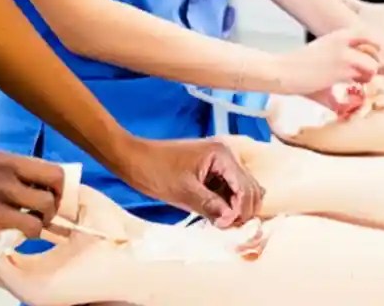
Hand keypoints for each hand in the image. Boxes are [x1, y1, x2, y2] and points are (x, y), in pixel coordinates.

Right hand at [0, 153, 63, 240]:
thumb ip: (5, 178)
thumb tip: (27, 192)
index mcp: (4, 158)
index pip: (49, 166)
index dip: (57, 186)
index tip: (52, 199)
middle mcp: (8, 169)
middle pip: (57, 180)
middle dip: (59, 199)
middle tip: (46, 213)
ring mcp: (2, 190)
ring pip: (47, 204)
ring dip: (44, 219)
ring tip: (30, 225)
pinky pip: (31, 225)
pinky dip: (32, 232)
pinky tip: (18, 233)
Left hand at [119, 137, 263, 228]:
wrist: (133, 159)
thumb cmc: (155, 170)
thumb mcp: (183, 192)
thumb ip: (210, 206)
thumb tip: (230, 222)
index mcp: (222, 155)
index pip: (245, 188)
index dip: (240, 211)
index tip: (226, 227)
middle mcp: (226, 155)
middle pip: (250, 188)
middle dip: (242, 210)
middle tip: (225, 228)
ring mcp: (220, 163)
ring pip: (241, 190)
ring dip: (235, 208)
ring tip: (220, 223)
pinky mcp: (212, 171)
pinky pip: (228, 190)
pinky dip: (226, 204)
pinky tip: (215, 216)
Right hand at [275, 27, 380, 99]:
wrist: (281, 71)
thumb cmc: (299, 67)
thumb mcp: (320, 58)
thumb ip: (337, 65)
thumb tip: (348, 82)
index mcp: (339, 35)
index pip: (368, 34)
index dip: (374, 48)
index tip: (370, 62)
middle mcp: (343, 41)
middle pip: (376, 51)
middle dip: (373, 66)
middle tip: (362, 78)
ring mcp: (343, 55)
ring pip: (373, 66)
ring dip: (367, 78)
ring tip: (354, 86)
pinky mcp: (340, 71)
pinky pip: (363, 79)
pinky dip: (359, 90)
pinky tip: (348, 95)